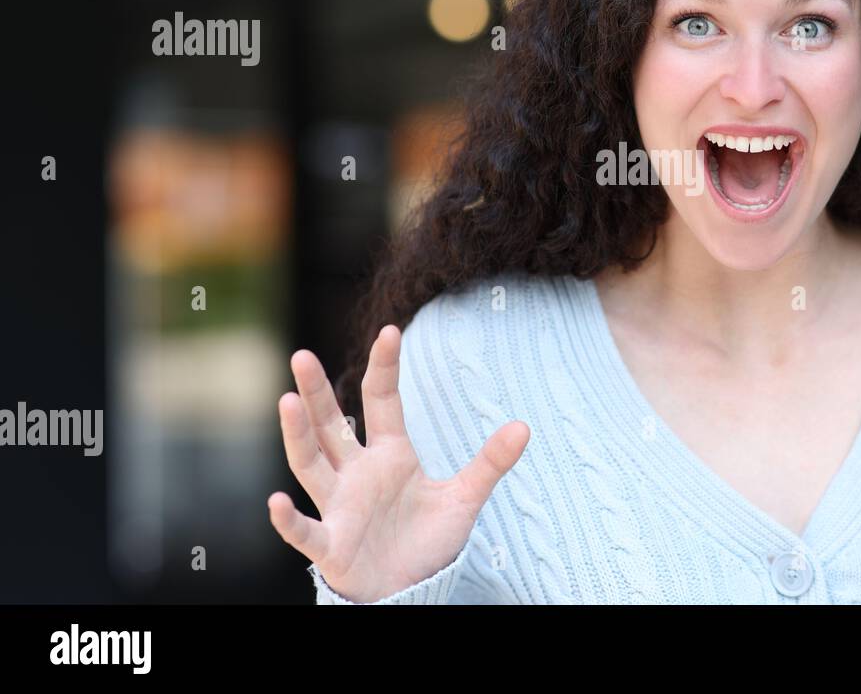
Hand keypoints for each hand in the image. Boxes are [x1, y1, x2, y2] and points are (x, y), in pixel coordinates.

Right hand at [268, 324, 529, 601]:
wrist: (410, 588)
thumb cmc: (427, 540)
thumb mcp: (463, 499)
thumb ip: (489, 463)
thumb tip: (524, 426)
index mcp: (389, 455)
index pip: (382, 401)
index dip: (385, 368)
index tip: (389, 331)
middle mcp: (356, 474)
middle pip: (331, 425)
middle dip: (316, 392)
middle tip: (302, 356)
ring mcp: (340, 507)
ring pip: (311, 465)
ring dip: (297, 436)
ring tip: (287, 402)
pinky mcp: (332, 545)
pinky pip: (305, 531)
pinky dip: (289, 519)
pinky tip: (276, 501)